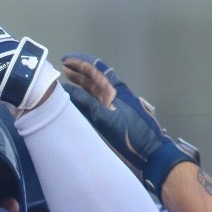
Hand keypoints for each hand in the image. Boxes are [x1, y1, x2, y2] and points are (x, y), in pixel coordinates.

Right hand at [59, 54, 198, 192]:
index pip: (96, 68)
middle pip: (94, 77)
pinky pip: (96, 102)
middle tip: (62, 69)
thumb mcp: (106, 118)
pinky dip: (84, 98)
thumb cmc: (131, 133)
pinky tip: (76, 101)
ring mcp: (114, 105)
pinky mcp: (114, 116)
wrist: (150, 151)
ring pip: (95, 89)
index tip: (64, 59)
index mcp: (115, 89)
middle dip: (78, 71)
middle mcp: (114, 93)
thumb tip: (66, 89)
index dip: (80, 61)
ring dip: (81, 84)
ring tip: (66, 81)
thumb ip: (86, 103)